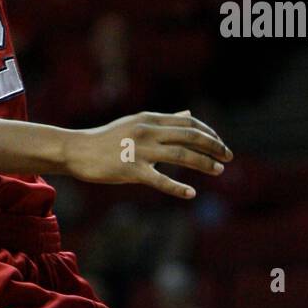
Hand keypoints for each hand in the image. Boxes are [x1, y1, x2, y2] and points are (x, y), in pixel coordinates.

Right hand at [67, 109, 232, 197]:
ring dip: (203, 163)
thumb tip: (187, 113)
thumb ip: (163, 121)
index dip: (208, 132)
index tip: (221, 143)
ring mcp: (140, 150)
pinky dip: (177, 187)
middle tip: (228, 157)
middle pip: (189, 136)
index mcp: (149, 118)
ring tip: (218, 170)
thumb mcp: (136, 123)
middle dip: (213, 146)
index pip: (188, 122)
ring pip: (180, 155)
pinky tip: (191, 194)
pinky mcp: (131, 170)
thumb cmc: (108, 139)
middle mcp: (148, 131)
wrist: (78, 150)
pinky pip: (159, 180)